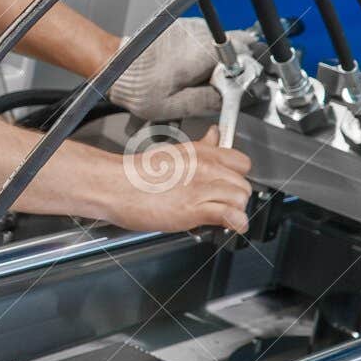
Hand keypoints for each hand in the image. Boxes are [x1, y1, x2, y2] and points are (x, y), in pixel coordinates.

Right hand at [103, 126, 253, 233]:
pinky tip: (231, 226)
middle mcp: (206, 167)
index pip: (242, 162)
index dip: (238, 177)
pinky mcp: (195, 208)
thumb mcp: (175, 151)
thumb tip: (215, 134)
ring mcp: (202, 187)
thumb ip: (202, 146)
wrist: (116, 185)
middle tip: (221, 205)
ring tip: (221, 216)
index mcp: (202, 152)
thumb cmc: (138, 174)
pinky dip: (235, 223)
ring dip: (235, 211)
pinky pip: (230, 215)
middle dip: (235, 197)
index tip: (229, 186)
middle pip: (243, 184)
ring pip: (241, 198)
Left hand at [108, 18, 259, 120]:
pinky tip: (191, 71)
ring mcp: (189, 27)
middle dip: (233, 67)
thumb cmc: (138, 87)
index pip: (243, 52)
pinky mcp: (180, 27)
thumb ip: (207, 101)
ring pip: (218, 42)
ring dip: (218, 60)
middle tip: (223, 87)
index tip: (243, 85)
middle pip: (233, 46)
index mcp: (202, 52)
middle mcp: (198, 34)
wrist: (115, 67)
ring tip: (203, 81)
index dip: (247, 71)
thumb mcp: (175, 106)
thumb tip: (229, 98)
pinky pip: (203, 38)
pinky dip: (204, 53)